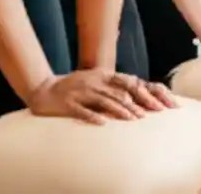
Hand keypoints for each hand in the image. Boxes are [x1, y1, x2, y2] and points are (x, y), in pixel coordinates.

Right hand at [26, 70, 175, 124]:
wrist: (44, 90)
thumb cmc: (74, 88)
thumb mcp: (94, 81)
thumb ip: (113, 85)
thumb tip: (138, 90)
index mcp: (100, 75)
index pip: (127, 83)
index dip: (143, 93)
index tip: (156, 105)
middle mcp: (92, 82)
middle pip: (118, 93)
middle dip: (135, 104)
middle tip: (148, 115)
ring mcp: (80, 92)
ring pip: (104, 101)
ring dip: (119, 111)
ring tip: (132, 120)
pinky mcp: (68, 104)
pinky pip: (83, 111)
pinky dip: (94, 117)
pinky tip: (103, 124)